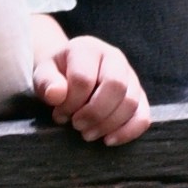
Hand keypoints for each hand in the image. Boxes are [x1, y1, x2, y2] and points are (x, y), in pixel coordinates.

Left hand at [36, 29, 151, 144]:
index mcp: (88, 48)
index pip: (84, 78)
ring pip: (130, 103)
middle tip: (77, 126)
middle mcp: (114, 57)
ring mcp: (131, 76)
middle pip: (115, 87)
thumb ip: (47, 83)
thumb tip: (56, 95)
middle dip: (94, 113)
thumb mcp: (44, 75)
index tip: (60, 114)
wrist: (70, 74)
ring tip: (88, 133)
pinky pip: (143, 116)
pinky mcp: (140, 96)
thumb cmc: (57, 76)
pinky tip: (108, 139)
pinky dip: (128, 132)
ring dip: (108, 125)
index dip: (71, 103)